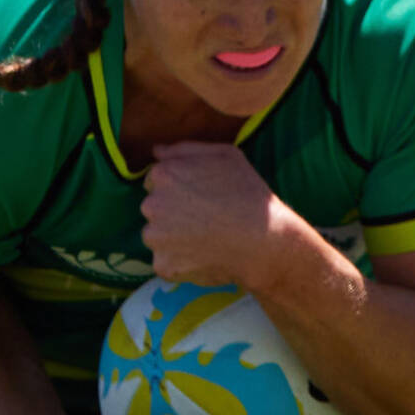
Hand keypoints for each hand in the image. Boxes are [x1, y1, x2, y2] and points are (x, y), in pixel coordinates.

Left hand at [140, 141, 286, 286]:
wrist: (263, 240)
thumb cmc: (248, 193)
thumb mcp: (225, 155)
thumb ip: (185, 149)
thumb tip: (156, 151)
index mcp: (164, 174)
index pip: (155, 181)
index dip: (179, 189)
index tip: (199, 198)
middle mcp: (151, 205)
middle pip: (154, 208)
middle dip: (172, 212)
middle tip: (204, 219)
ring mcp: (155, 237)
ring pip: (157, 236)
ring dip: (172, 238)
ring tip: (204, 239)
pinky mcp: (163, 265)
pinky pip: (166, 262)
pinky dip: (180, 262)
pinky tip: (203, 256)